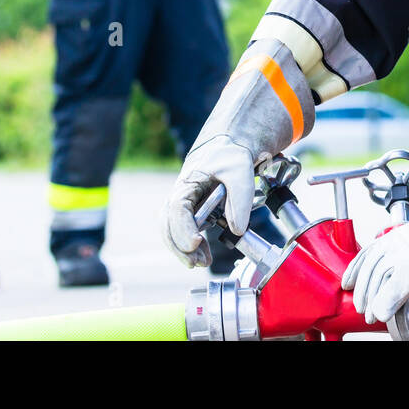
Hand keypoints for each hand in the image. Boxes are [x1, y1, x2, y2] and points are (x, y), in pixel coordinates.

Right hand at [162, 38, 313, 267]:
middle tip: (197, 262)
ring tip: (201, 262)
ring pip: (172, 229)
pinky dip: (190, 244)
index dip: (183, 228)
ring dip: (183, 248)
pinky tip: (203, 254)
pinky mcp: (193, 210)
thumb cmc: (232, 153)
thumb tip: (238, 228)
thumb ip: (240, 198)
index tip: (197, 241)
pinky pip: (183, 229)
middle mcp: (181, 193)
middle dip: (179, 245)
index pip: (177, 208)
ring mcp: (185, 202)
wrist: (231, 145)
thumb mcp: (240, 169)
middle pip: (168, 223)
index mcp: (188, 180)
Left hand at [341, 220, 408, 324]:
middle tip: (360, 308)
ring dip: (374, 300)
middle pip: (370, 270)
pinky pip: (397, 283)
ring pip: (380, 278)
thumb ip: (393, 258)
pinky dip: (389, 299)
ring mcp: (402, 252)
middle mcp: (392, 243)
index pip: (363, 255)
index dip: (353, 271)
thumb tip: (384, 277)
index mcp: (388, 238)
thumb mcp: (406, 245)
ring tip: (371, 315)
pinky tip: (385, 311)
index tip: (347, 284)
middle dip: (363, 291)